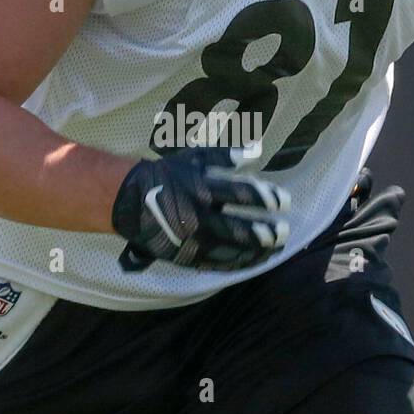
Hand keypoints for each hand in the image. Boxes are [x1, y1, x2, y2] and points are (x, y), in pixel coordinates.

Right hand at [112, 145, 290, 271]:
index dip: (267, 199)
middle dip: (266, 232)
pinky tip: (255, 261)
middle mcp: (198, 216)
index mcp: (202, 189)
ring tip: (276, 249)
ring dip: (257, 251)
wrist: (128, 200)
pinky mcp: (186, 256)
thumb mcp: (195, 159)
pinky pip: (217, 264)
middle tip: (285, 232)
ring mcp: (191, 240)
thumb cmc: (167, 175)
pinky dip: (239, 263)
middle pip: (239, 229)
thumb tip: (257, 149)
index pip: (242, 194)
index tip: (285, 201)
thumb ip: (227, 156)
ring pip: (231, 251)